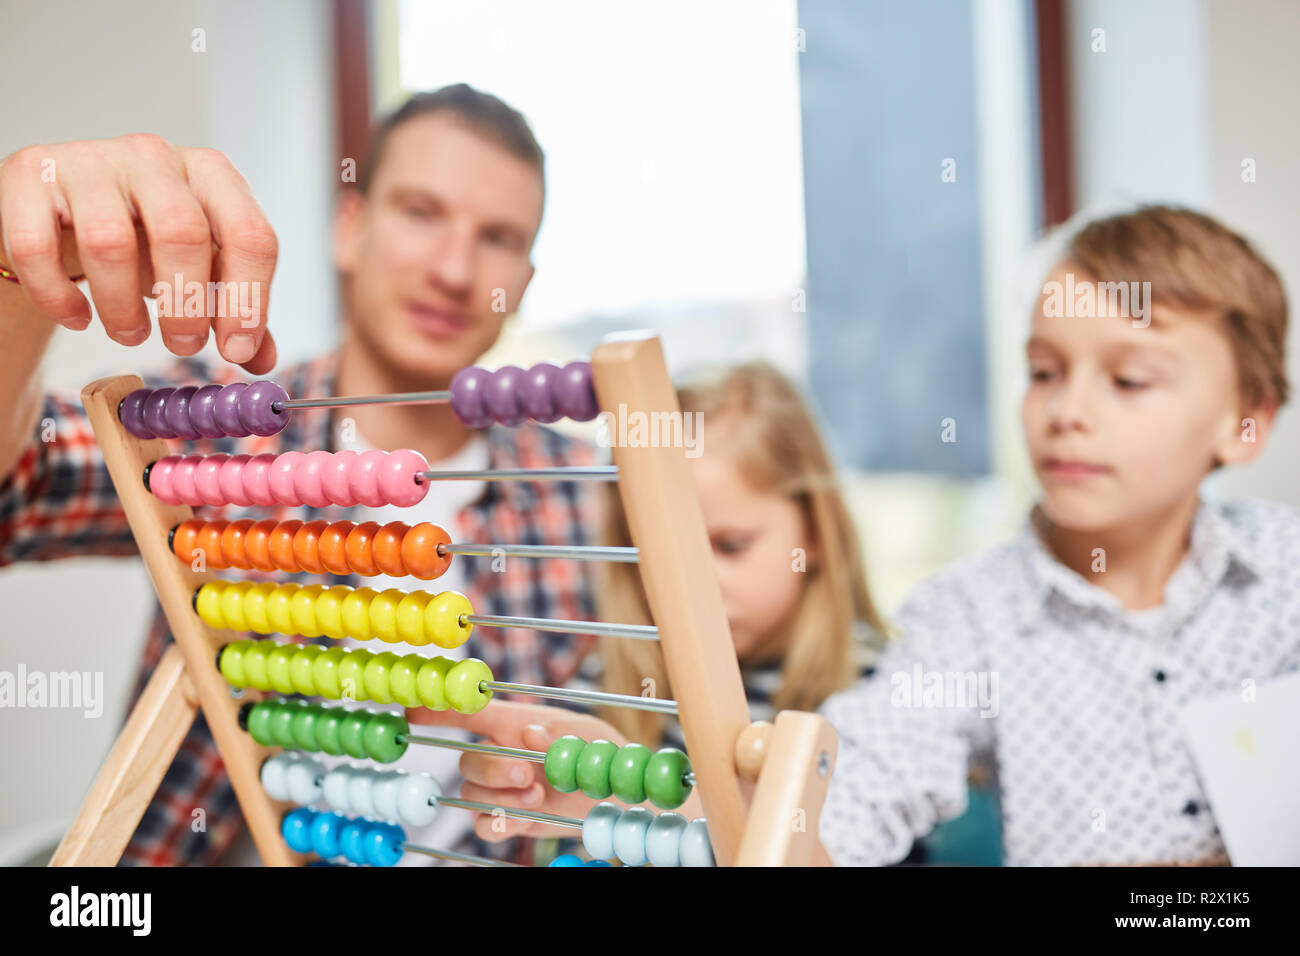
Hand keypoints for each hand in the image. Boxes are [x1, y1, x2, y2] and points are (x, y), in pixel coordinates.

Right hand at [0, 134, 277, 371]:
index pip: (249, 234)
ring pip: (109, 242)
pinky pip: (38, 246)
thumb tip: (261, 359)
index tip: (236, 349)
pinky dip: (58, 296)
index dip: (248, 299)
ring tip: (131, 333)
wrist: (66, 213)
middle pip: (181, 232)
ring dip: (123, 307)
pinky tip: (76, 318)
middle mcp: (155, 157)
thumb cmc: (144, 240)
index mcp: (211, 175)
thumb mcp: (197, 269)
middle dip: (186, 305)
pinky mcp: (32, 174)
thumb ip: (232, 310)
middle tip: (183, 345)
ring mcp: (90, 160)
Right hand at [408, 699, 629, 841]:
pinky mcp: (509, 818)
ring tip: (537, 795)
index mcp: (514, 723)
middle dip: (493, 768)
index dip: (440, 710)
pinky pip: (482, 823)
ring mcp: (502, 788)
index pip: (470, 712)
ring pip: (470, 792)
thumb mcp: (588, 734)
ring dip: (498, 796)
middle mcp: (500, 753)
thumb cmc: (601, 752)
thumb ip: (560, 732)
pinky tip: (518, 820)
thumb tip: (529, 732)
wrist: (617, 795)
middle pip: (469, 758)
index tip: (412, 712)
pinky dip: (495, 823)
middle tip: (526, 773)